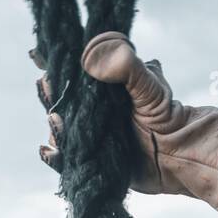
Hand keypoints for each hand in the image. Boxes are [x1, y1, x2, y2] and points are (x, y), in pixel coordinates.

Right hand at [33, 33, 217, 210]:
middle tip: (47, 87)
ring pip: (61, 130)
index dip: (52, 63)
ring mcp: (90, 136)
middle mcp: (91, 111)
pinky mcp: (91, 162)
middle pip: (60, 100)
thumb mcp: (149, 84)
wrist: (179, 155)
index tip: (38, 55)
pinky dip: (54, 157)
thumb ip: (125, 65)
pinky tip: (49, 151)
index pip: (70, 71)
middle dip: (49, 94)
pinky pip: (67, 160)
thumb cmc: (167, 115)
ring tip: (56, 121)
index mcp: (100, 87)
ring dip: (54, 126)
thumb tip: (91, 57)